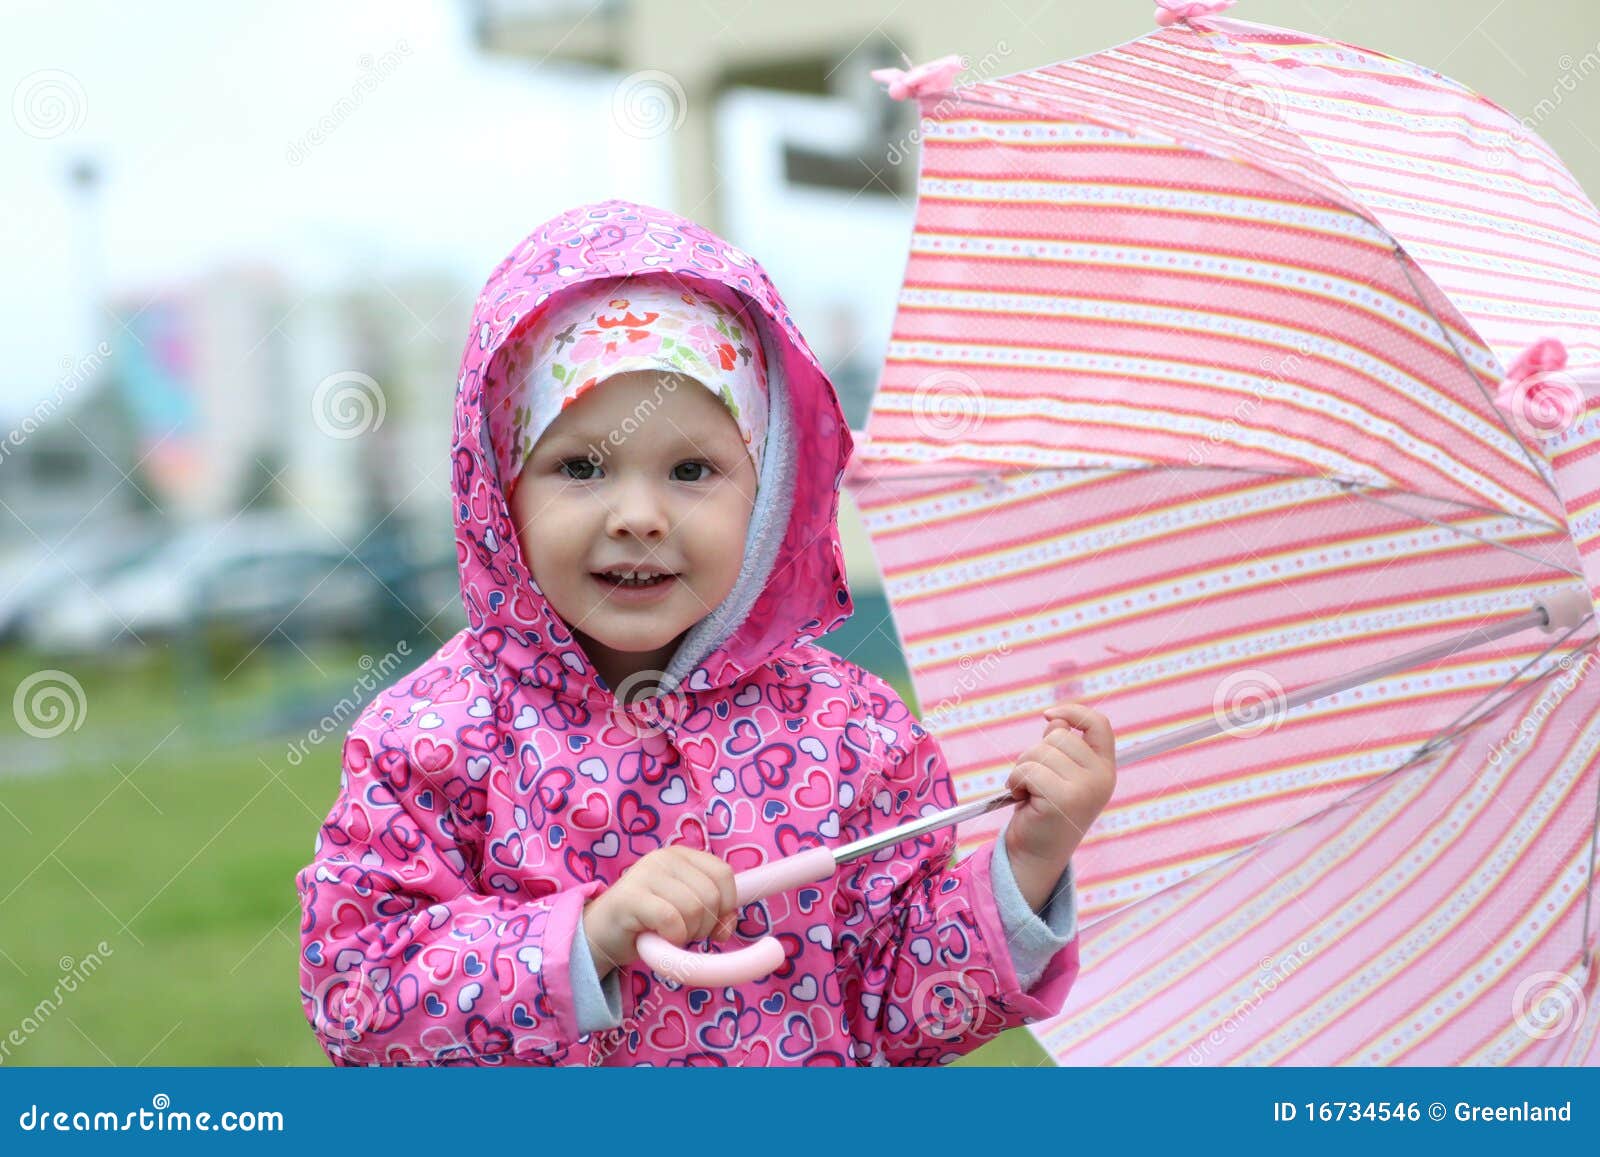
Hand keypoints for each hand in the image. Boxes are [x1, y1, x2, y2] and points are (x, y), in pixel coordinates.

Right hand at [581, 845, 739, 973]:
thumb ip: (713, 911)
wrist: (601, 934)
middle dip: (704, 925)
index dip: (727, 905)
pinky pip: (671, 920)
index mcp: (682, 855)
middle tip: (683, 932)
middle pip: (711, 895)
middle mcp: (664, 857)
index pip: (723, 874)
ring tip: (667, 934)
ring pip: (693, 909)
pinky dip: (672, 937)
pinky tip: (658, 937)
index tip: (713, 926)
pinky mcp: (631, 895)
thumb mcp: (687, 911)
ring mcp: (645, 873)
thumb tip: (727, 926)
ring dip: (686, 933)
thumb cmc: (648, 922)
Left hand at [1002, 702, 1116, 909]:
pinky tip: (1022, 799)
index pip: (1100, 724)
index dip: (1074, 712)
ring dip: (1022, 769)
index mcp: (1104, 768)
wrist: (1036, 854)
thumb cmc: (1043, 810)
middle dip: (1035, 754)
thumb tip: (1055, 720)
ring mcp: (1086, 790)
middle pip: (1059, 735)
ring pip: (1040, 751)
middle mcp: (1102, 778)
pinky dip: (1016, 782)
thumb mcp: (1057, 773)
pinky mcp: (1064, 800)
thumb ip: (1059, 747)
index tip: (1048, 715)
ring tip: (1028, 792)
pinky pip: (1028, 770)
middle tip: (1033, 782)